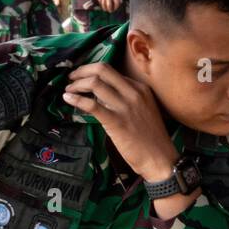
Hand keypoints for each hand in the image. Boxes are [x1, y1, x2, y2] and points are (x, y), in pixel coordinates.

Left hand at [62, 62, 175, 177]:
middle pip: (102, 69)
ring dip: (76, 84)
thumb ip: (126, 99)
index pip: (111, 71)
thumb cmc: (151, 139)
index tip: (82, 77)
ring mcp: (125, 106)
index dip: (92, 71)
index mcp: (140, 88)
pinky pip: (92, 105)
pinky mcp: (116, 122)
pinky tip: (67, 98)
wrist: (160, 159)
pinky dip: (76, 99)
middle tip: (71, 78)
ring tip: (69, 90)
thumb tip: (101, 96)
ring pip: (95, 83)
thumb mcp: (143, 110)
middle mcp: (133, 93)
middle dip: (82, 71)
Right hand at [95, 0, 121, 11]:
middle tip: (110, 11)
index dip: (116, 7)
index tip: (115, 9)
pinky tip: (103, 6)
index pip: (116, 3)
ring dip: (105, 8)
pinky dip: (101, 4)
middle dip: (110, 10)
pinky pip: (100, 1)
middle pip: (109, 5)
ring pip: (103, 4)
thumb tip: (120, 2)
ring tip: (106, 10)